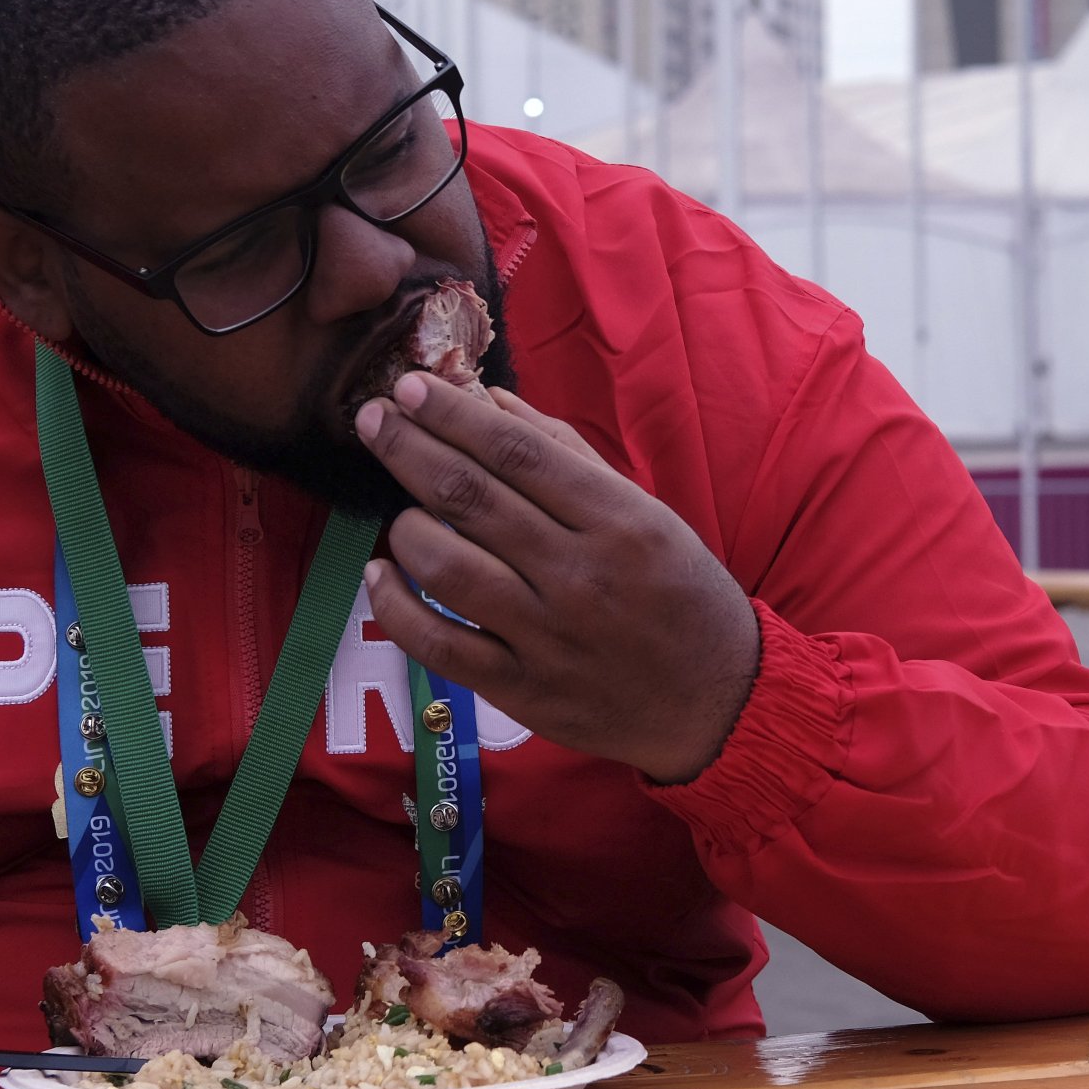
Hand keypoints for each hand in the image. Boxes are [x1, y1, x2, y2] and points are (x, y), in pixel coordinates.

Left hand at [356, 377, 760, 783]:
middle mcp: (580, 574)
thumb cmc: (679, 592)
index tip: (413, 389)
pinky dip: (396, 606)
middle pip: (471, 498)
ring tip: (395, 507)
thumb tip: (490, 401)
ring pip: (447, 567)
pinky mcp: (523, 690)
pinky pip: (440, 644)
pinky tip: (379, 576)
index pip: (518, 453)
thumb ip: (566, 455)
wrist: (715, 699)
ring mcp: (548, 636)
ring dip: (404, 526)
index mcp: (619, 519)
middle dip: (411, 449)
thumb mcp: (644, 512)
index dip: (455, 416)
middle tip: (373, 418)